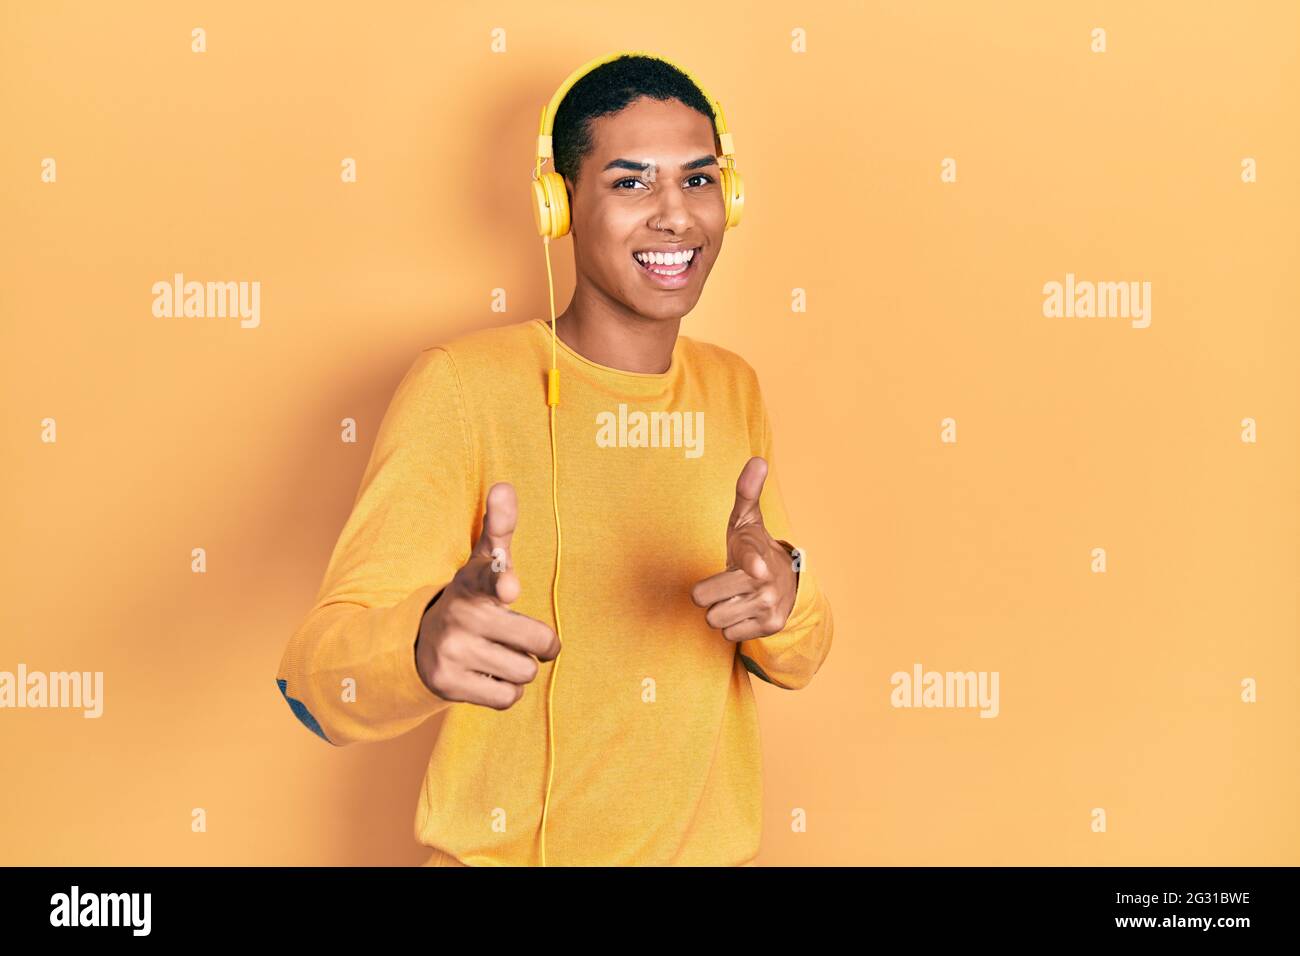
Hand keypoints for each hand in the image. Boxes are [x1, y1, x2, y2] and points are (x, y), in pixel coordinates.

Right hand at [416, 482, 559, 709]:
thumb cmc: (472, 599)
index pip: (492, 576)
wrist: (420, 642)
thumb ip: (499, 527)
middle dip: (538, 644)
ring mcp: (452, 651)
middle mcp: (461, 615)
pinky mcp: (447, 685)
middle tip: (516, 635)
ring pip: (526, 672)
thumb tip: (505, 485)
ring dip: (520, 668)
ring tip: (496, 654)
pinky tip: (485, 675)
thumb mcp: (484, 564)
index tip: (511, 586)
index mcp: (473, 582)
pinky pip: (508, 698)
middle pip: (539, 641)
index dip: (503, 580)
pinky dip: (505, 692)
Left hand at [690, 456, 797, 641]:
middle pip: (704, 599)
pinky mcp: (769, 627)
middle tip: (723, 582)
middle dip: (707, 593)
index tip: (757, 570)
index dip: (751, 565)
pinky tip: (744, 611)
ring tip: (734, 597)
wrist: (785, 582)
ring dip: (719, 610)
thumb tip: (758, 460)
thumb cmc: (753, 548)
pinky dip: (732, 626)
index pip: (751, 558)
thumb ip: (746, 492)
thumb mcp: (746, 520)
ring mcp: (768, 605)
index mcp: (756, 551)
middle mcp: (765, 580)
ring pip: (714, 620)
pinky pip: (728, 635)